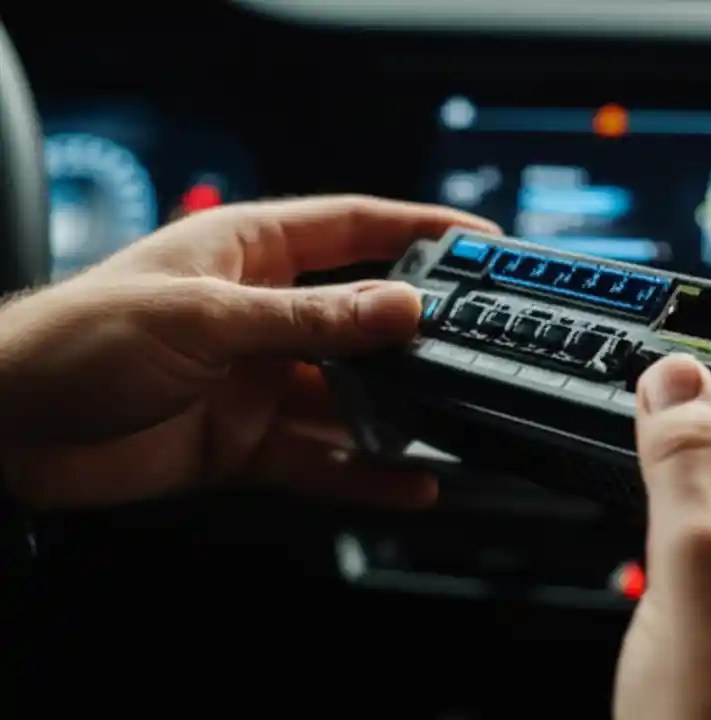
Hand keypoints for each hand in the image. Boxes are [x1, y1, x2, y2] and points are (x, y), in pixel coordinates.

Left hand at [0, 195, 498, 509]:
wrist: (4, 426)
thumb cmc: (75, 337)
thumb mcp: (205, 316)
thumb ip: (311, 320)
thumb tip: (399, 307)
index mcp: (250, 254)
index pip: (354, 228)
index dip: (420, 228)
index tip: (482, 241)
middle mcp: (263, 316)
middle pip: (364, 320)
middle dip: (422, 334)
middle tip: (483, 345)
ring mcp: (257, 381)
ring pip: (351, 398)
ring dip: (401, 413)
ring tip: (457, 423)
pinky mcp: (245, 443)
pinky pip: (321, 460)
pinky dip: (365, 475)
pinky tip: (409, 483)